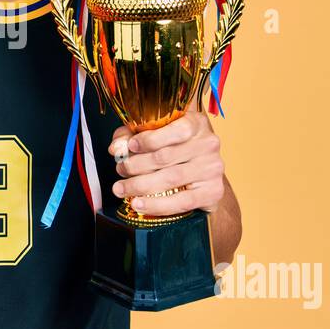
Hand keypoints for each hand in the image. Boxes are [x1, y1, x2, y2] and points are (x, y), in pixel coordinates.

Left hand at [108, 112, 224, 215]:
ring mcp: (213, 169)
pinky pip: (182, 201)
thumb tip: (116, 148)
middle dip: (136, 165)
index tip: (130, 146)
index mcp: (196, 123)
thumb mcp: (153, 133)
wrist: (201, 174)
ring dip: (140, 185)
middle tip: (120, 170)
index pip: (176, 130)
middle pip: (166, 156)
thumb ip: (131, 135)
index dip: (150, 139)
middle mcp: (208, 144)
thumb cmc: (174, 148)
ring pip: (171, 179)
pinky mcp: (213, 192)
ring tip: (121, 189)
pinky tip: (138, 203)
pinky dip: (156, 204)